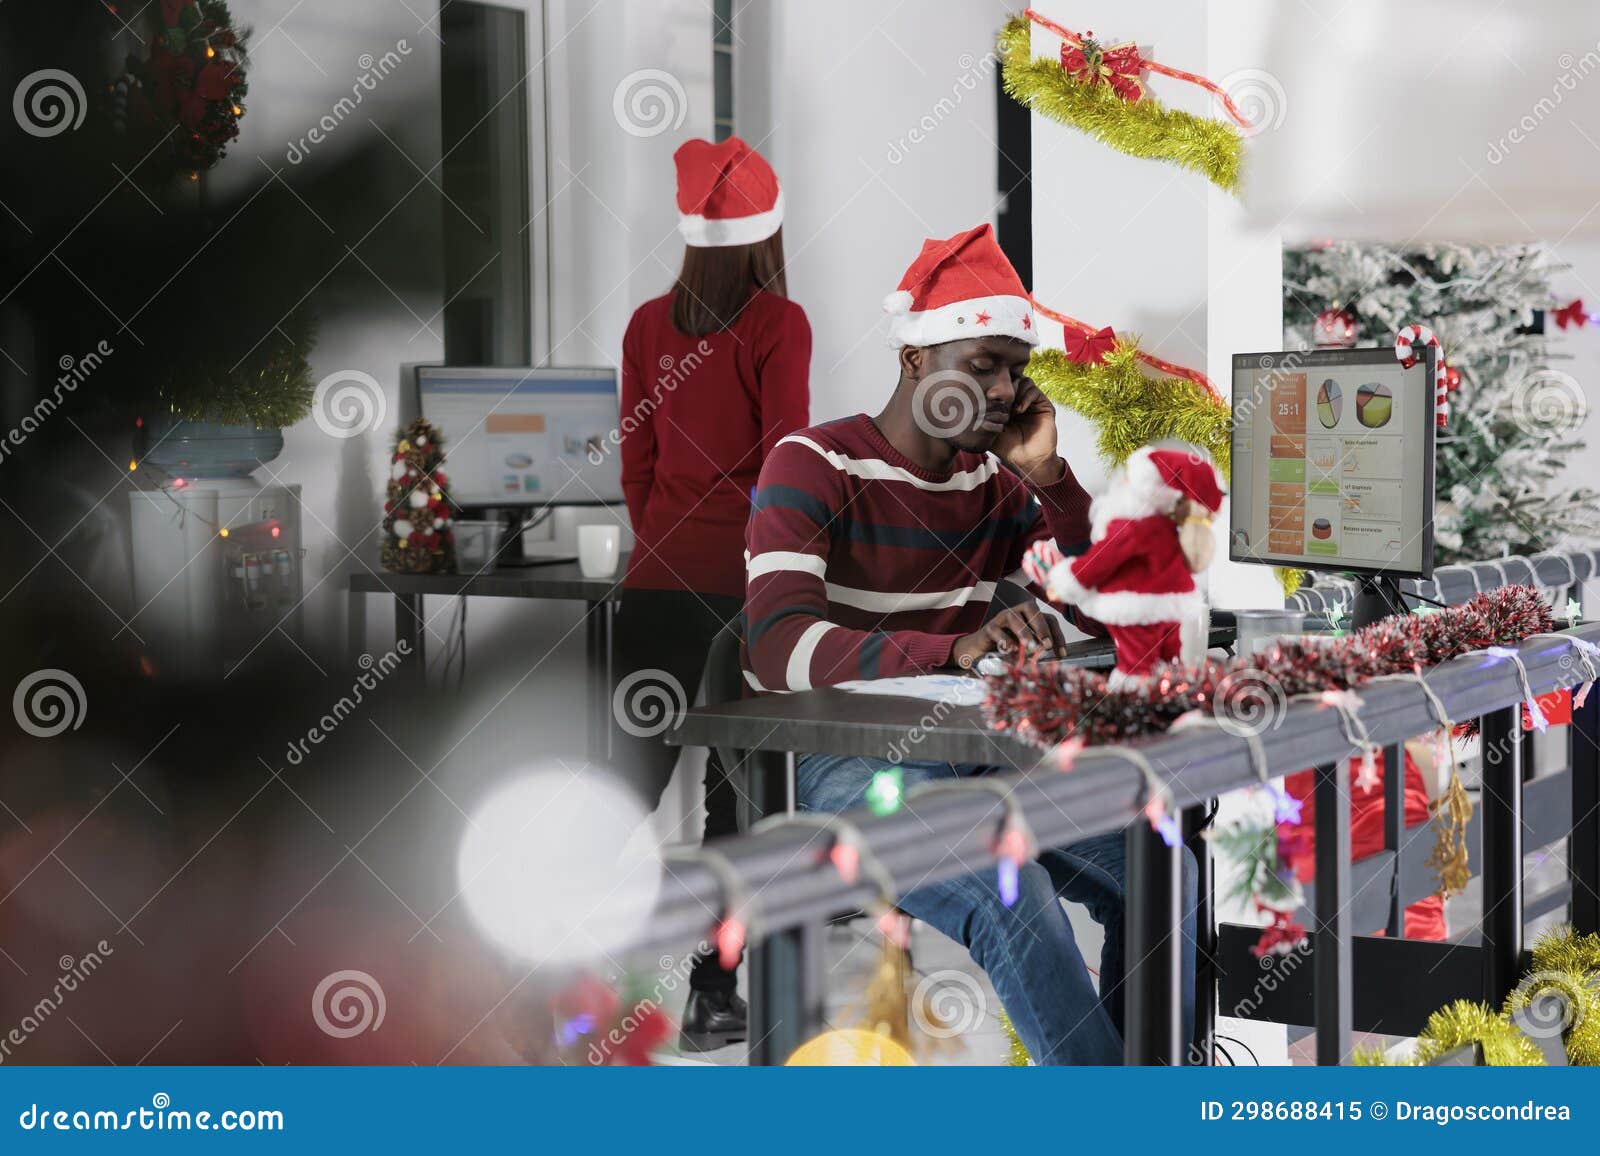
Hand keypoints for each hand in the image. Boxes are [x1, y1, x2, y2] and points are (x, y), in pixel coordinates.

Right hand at [950, 604, 1067, 670]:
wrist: (982, 649)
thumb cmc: (1009, 647)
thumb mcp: (1027, 647)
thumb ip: (1038, 648)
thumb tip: (1051, 656)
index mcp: (1031, 616)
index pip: (1049, 619)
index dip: (1058, 635)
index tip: (1061, 654)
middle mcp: (1017, 612)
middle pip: (1032, 610)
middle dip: (1041, 628)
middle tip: (1047, 645)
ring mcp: (1002, 617)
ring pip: (1014, 618)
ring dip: (1024, 632)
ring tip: (1030, 648)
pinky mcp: (989, 627)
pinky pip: (997, 630)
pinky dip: (1004, 640)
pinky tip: (1010, 650)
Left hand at [991, 376, 1062, 484]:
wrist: (1028, 460)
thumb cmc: (1008, 448)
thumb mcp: (990, 431)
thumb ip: (981, 418)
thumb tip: (965, 406)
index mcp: (1007, 405)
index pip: (1001, 386)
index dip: (994, 386)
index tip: (986, 393)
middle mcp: (1020, 400)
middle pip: (1012, 379)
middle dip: (1005, 385)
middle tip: (997, 396)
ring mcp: (1032, 402)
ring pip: (1024, 381)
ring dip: (1015, 390)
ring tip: (1010, 406)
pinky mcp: (1043, 404)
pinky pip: (1034, 390)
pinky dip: (1025, 396)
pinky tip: (1019, 410)